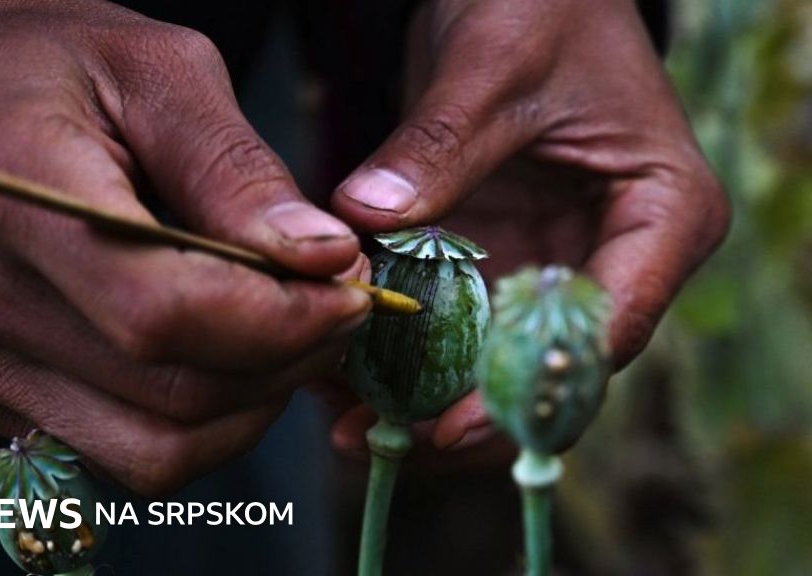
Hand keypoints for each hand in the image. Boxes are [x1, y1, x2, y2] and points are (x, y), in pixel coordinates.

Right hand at [0, 0, 369, 494]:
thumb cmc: (39, 64)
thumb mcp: (153, 70)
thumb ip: (235, 170)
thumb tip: (324, 259)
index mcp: (5, 189)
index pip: (160, 312)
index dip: (280, 319)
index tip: (350, 287)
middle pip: (171, 397)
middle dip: (287, 362)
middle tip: (338, 303)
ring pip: (155, 452)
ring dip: (252, 406)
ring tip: (288, 332)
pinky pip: (123, 453)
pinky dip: (200, 422)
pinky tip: (224, 354)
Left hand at [330, 0, 729, 463]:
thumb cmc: (541, 5)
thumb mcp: (494, 62)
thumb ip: (441, 143)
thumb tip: (367, 219)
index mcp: (661, 215)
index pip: (609, 326)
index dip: (529, 388)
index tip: (450, 425)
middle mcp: (614, 257)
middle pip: (548, 368)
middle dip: (463, 415)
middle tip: (373, 440)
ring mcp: (552, 264)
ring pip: (495, 362)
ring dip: (422, 397)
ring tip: (344, 421)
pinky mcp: (498, 259)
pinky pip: (454, 323)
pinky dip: (403, 350)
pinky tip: (341, 371)